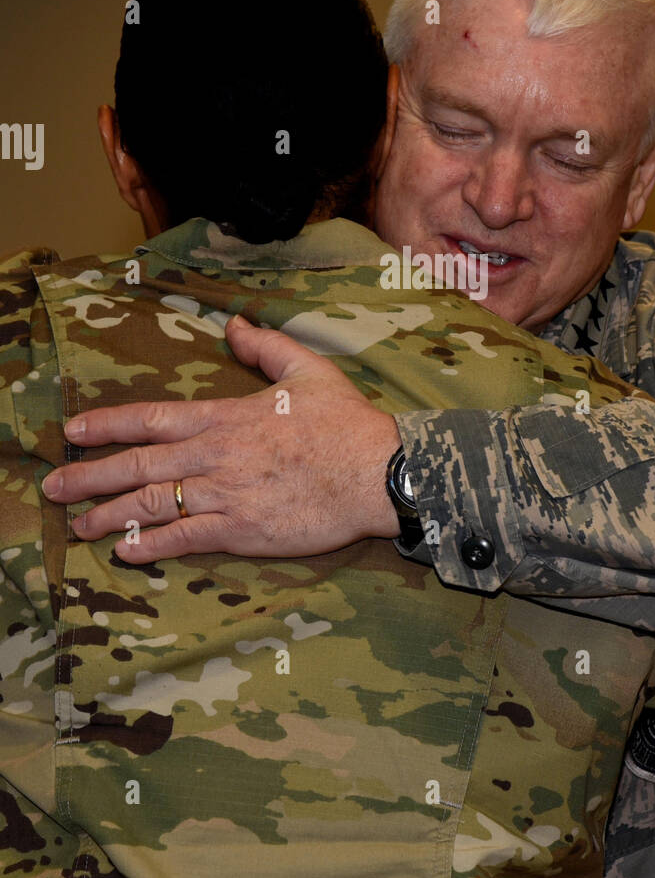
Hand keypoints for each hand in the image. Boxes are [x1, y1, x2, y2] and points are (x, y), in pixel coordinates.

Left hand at [41, 315, 400, 562]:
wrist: (377, 472)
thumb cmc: (347, 423)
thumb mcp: (308, 370)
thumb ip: (265, 346)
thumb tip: (234, 326)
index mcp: (225, 417)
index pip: (151, 418)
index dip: (106, 424)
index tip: (73, 430)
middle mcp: (214, 456)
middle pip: (137, 464)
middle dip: (89, 475)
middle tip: (54, 486)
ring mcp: (225, 495)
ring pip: (151, 504)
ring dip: (108, 515)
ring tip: (79, 525)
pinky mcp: (241, 531)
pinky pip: (183, 538)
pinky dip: (150, 545)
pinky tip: (125, 551)